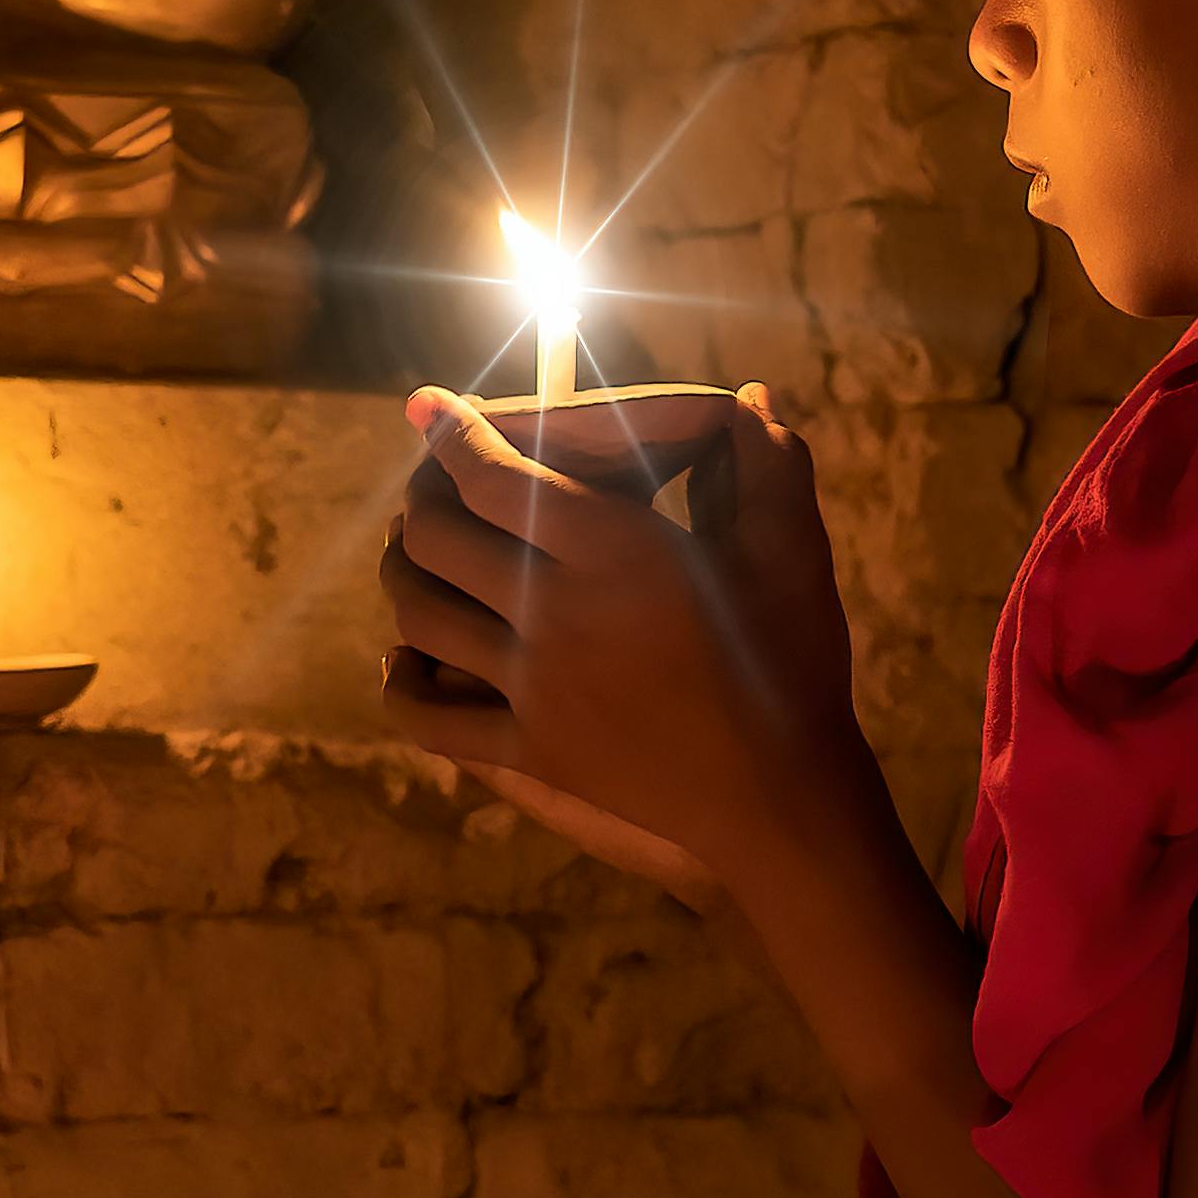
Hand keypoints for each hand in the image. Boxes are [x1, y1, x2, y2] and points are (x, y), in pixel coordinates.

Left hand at [377, 381, 867, 894]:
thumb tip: (748, 395)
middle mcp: (558, 612)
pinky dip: (402, 681)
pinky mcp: (532, 753)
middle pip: (437, 536)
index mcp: (616, 550)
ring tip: (410, 557)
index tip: (431, 409)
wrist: (784, 802)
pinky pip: (429, 717)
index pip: (493, 474)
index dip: (450, 432)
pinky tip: (406, 660)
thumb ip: (768, 464)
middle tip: (432, 485)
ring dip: (401, 575)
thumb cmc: (796, 664)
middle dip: (423, 497)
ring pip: (420, 615)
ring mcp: (535, 688)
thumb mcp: (793, 555)